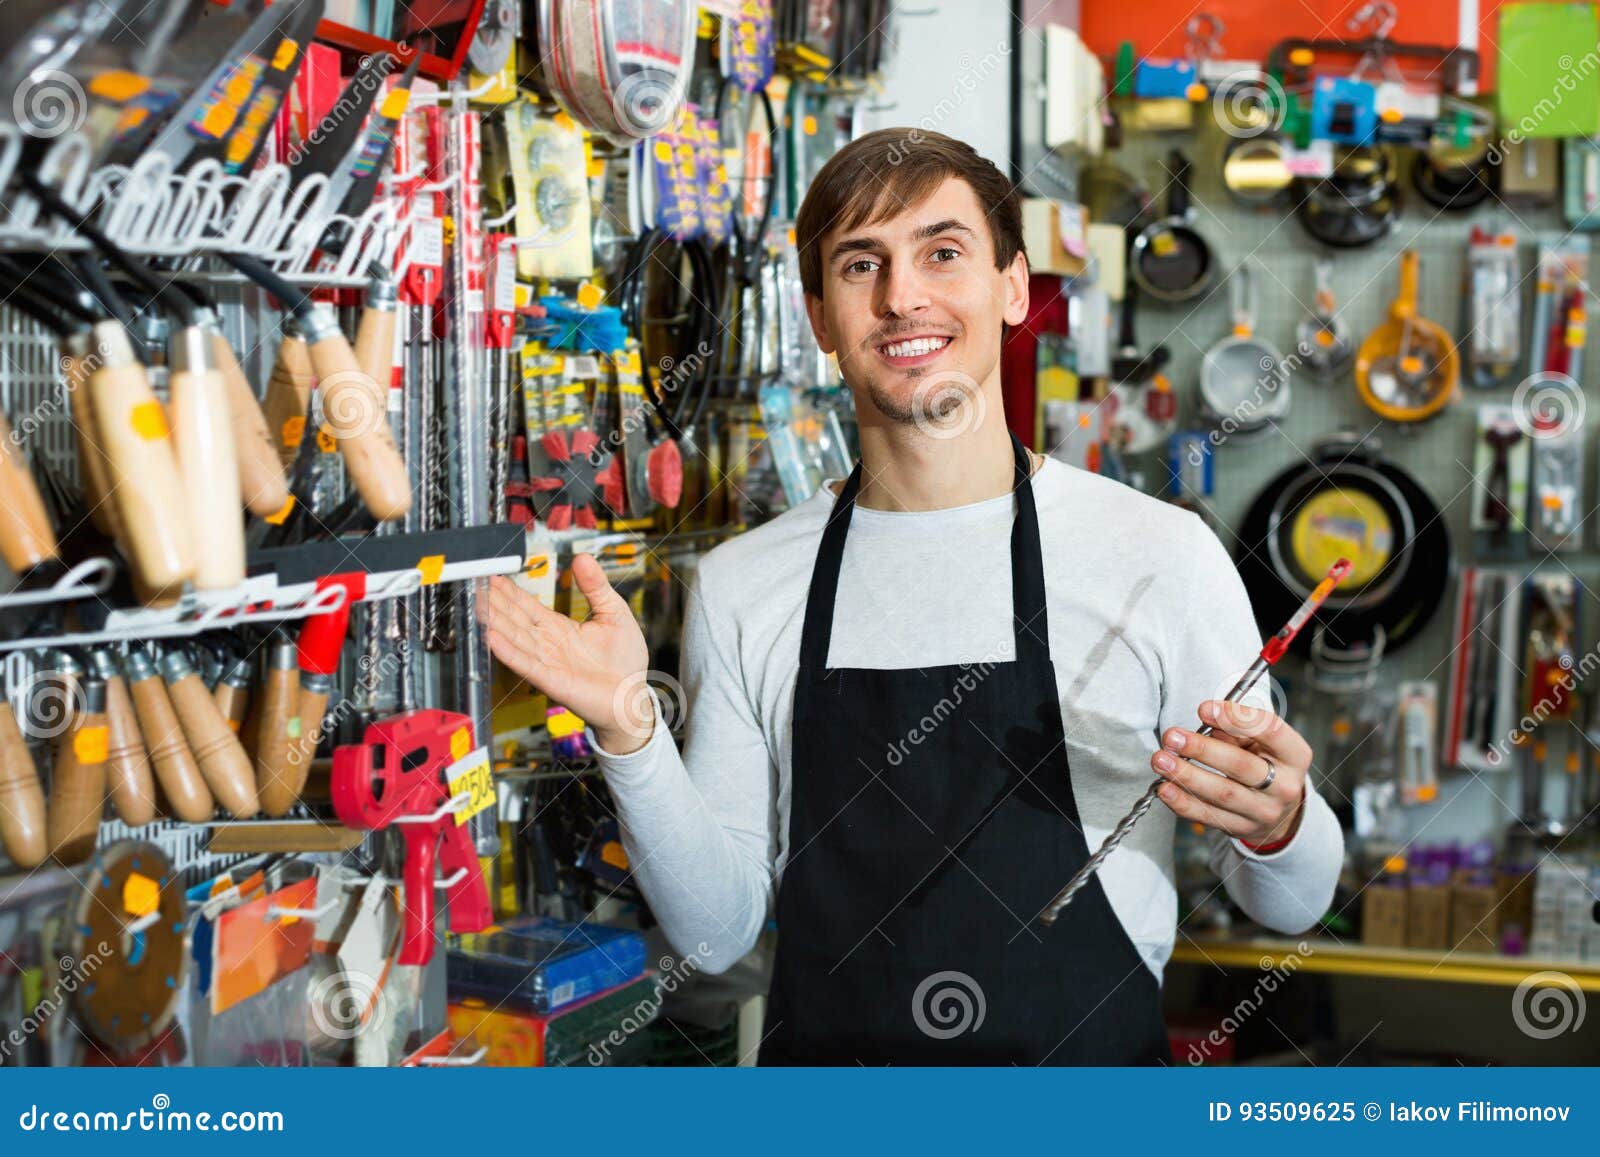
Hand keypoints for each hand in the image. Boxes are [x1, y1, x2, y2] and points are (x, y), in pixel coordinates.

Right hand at [483, 558, 651, 753]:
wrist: (632, 697)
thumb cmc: (625, 661)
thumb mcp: (614, 612)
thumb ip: (596, 586)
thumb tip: (584, 557)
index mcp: (559, 628)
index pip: (527, 606)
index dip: (509, 591)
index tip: (492, 575)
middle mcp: (547, 644)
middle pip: (514, 619)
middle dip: (494, 602)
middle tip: (473, 583)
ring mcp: (546, 662)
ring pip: (515, 638)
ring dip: (494, 622)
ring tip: (475, 605)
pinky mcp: (551, 681)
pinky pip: (525, 663)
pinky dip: (508, 651)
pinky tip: (491, 637)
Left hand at [1150, 699, 1312, 846]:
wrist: (1280, 809)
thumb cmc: (1266, 762)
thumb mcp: (1261, 741)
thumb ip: (1236, 728)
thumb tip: (1207, 719)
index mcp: (1295, 755)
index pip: (1271, 731)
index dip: (1235, 718)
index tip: (1203, 709)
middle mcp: (1285, 785)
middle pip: (1242, 766)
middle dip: (1202, 749)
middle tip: (1172, 737)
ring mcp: (1264, 811)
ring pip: (1223, 793)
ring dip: (1187, 776)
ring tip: (1161, 760)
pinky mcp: (1242, 828)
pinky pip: (1208, 816)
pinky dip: (1183, 802)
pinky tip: (1164, 788)